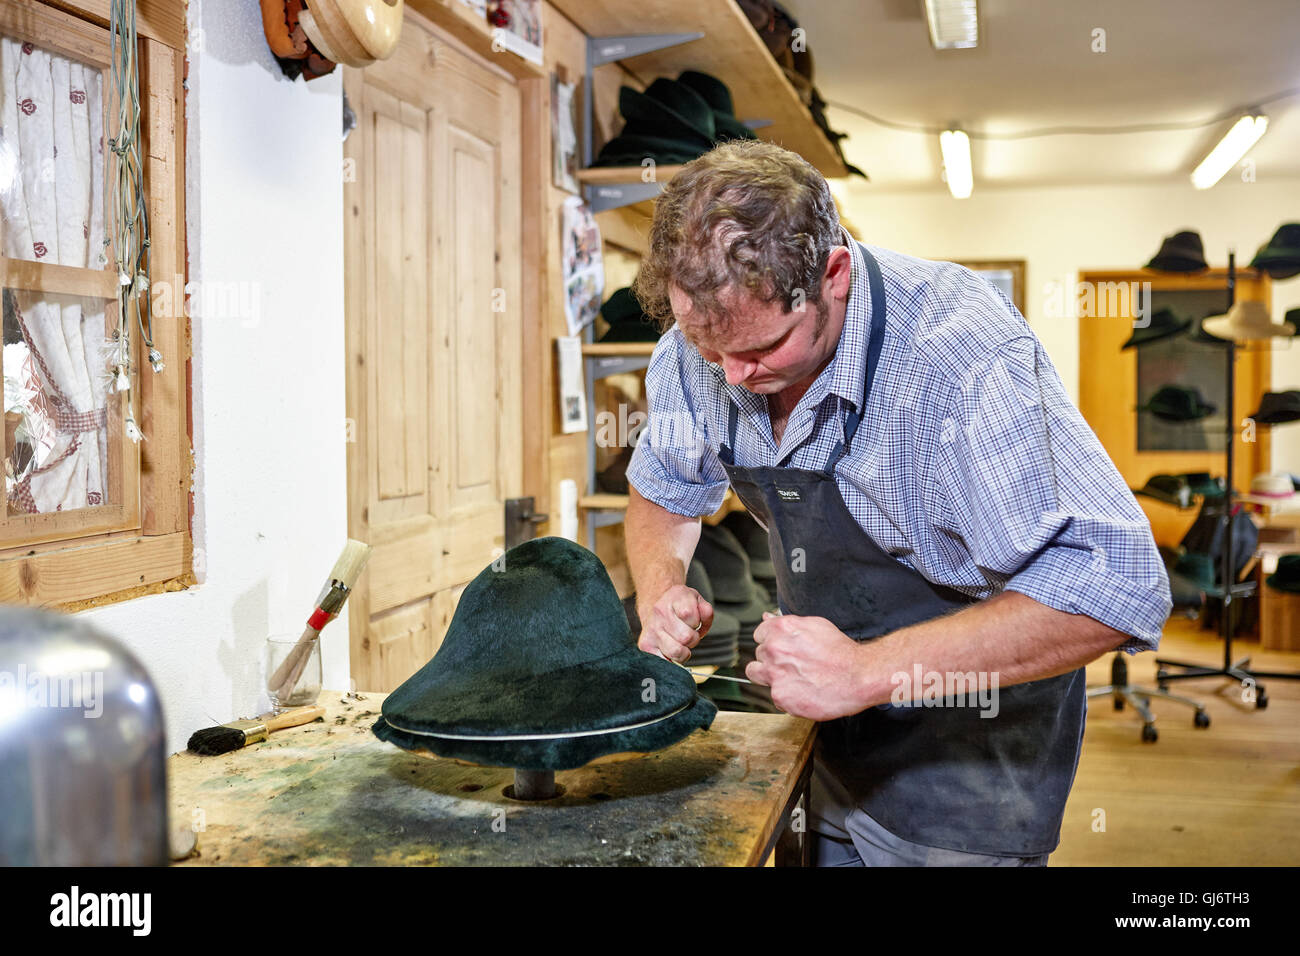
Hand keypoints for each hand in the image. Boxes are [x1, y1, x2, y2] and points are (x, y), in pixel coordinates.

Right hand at [637, 585, 712, 662]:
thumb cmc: (679, 606)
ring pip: (676, 651)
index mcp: (675, 598)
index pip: (689, 614)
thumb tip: (704, 620)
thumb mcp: (696, 601)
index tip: (693, 621)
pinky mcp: (645, 645)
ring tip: (680, 643)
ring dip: (684, 651)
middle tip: (688, 634)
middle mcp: (660, 612)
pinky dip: (671, 661)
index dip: (696, 621)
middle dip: (693, 639)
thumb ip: (706, 611)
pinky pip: (664, 662)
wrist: (654, 606)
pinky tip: (671, 651)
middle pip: (686, 637)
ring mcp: (651, 630)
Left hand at [746, 612, 866, 719]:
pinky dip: (786, 696)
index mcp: (781, 629)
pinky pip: (773, 695)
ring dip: (770, 676)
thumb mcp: (815, 625)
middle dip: (772, 658)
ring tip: (792, 678)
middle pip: (759, 654)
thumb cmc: (841, 652)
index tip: (782, 648)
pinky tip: (803, 691)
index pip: (759, 633)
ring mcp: (775, 673)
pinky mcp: (780, 695)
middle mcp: (774, 649)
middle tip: (793, 665)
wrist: (859, 677)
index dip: (771, 641)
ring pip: (756, 674)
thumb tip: (767, 617)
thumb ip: (786, 623)